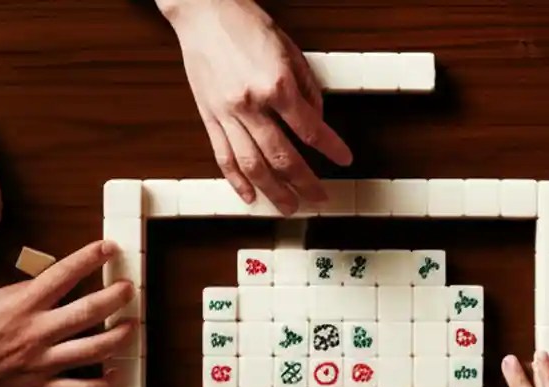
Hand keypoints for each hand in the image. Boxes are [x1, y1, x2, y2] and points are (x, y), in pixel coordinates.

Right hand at [0, 240, 133, 386]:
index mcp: (21, 308)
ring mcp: (42, 364)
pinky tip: (115, 373)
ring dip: (119, 336)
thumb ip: (20, 292)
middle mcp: (36, 334)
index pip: (62, 275)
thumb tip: (48, 281)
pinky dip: (103, 384)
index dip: (88, 258)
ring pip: (94, 350)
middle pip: (88, 311)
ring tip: (131, 325)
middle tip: (130, 288)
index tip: (108, 248)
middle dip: (116, 297)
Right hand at [160, 0, 352, 213]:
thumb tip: (316, 119)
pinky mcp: (209, 117)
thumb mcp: (290, 49)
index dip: (332, 149)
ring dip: (273, 191)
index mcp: (277, 85)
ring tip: (288, 206)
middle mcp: (251, 105)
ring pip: (253, 165)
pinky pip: (223, 157)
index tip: (344, 160)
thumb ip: (306, 88)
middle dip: (305, 183)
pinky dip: (237, 181)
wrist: (204, 11)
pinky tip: (249, 195)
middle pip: (283, 157)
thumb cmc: (246, 24)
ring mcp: (227, 114)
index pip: (311, 130)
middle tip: (319, 198)